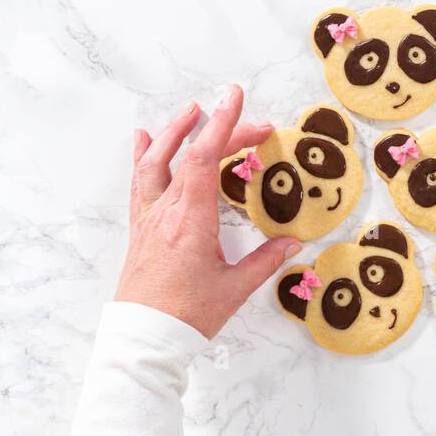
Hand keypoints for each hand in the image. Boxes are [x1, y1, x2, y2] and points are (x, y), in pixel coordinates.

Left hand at [116, 85, 301, 337]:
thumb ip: (265, 261)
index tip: (235, 96)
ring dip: (174, 132)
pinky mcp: (142, 229)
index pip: (205, 158)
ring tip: (191, 109)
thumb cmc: (187, 316)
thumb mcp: (235, 288)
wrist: (143, 339)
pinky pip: (140, 182)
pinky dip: (144, 156)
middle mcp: (166, 212)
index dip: (223, 124)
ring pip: (156, 162)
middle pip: (191, 156)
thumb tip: (294, 242)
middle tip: (255, 124)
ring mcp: (150, 219)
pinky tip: (142, 139)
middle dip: (222, 132)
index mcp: (191, 220)